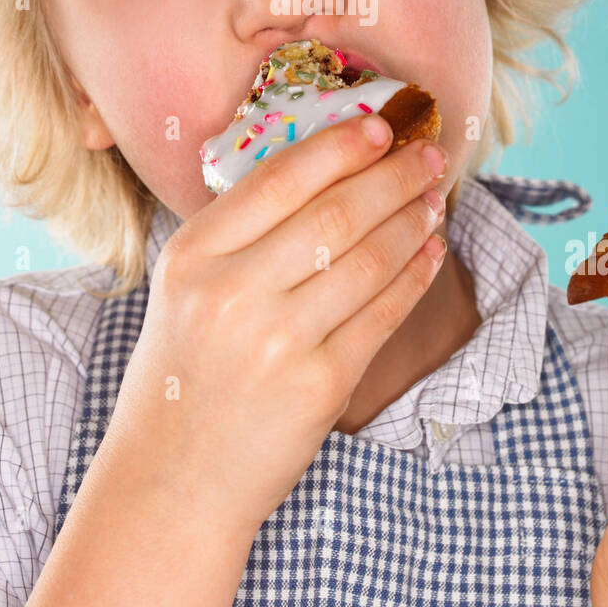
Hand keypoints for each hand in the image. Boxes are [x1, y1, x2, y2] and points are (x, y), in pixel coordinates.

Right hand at [99, 113, 449, 539]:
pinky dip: (414, 278)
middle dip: (393, 177)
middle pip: (335, 213)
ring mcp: (277, 342)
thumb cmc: (185, 371)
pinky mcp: (320, 387)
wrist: (174, 479)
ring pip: (367, 261)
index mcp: (194, 255)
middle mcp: (232, 293)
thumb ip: (242, 232)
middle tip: (428, 155)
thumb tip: (333, 169)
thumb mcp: (186, 288)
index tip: (381, 126)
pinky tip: (429, 254)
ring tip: (433, 202)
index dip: (341, 146)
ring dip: (412, 223)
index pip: (282, 178)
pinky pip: (382, 316)